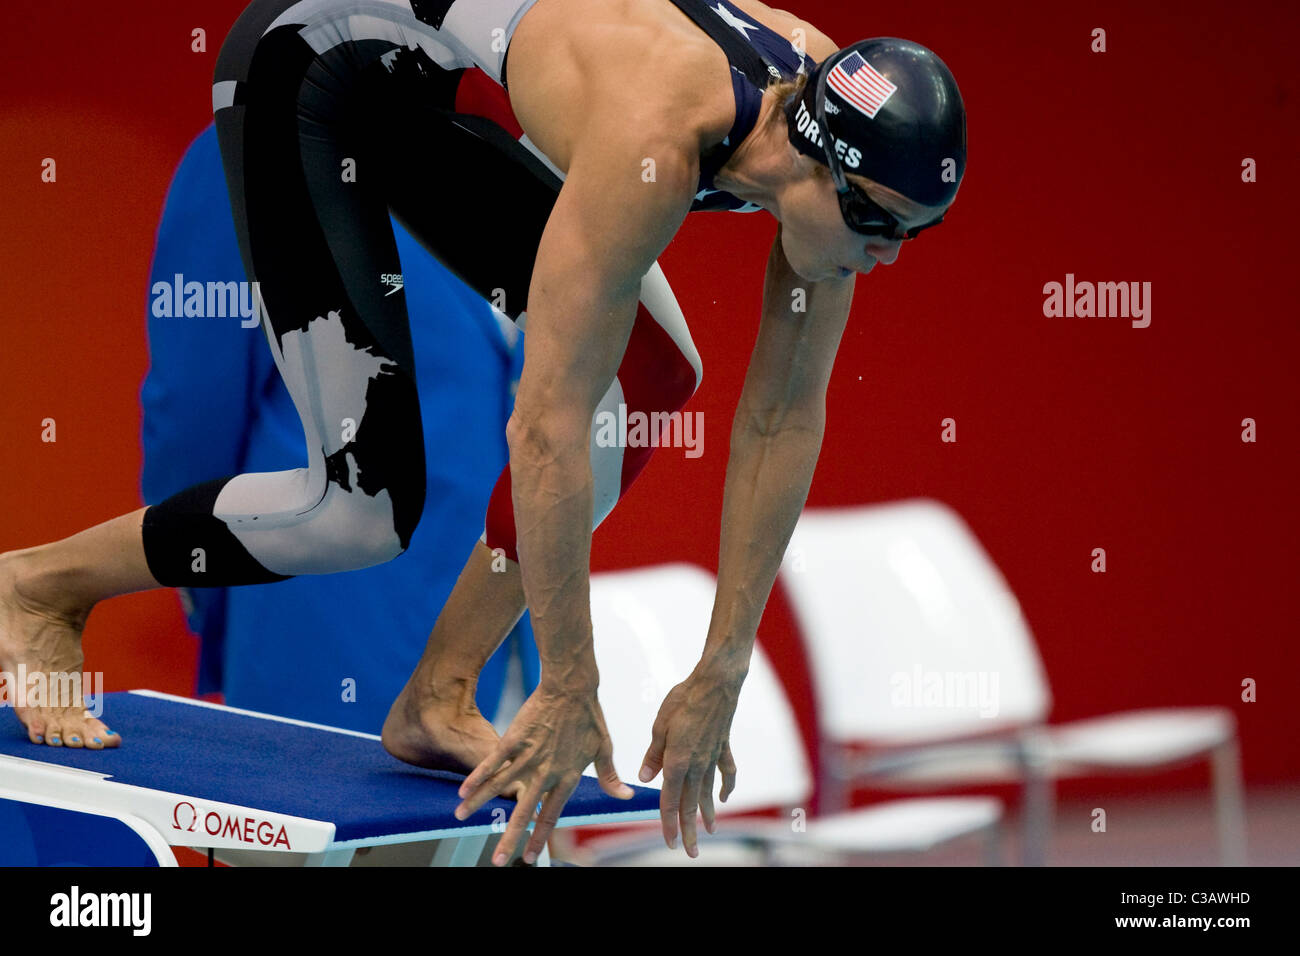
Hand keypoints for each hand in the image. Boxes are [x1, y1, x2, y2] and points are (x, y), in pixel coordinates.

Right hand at [455, 686, 632, 864]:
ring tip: (461, 818)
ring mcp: (529, 755)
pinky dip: (477, 776)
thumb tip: (627, 796)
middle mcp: (546, 771)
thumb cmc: (589, 716)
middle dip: (510, 838)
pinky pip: (493, 761)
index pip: (550, 815)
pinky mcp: (515, 738)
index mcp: (567, 777)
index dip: (539, 837)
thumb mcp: (604, 749)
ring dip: (479, 803)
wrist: (572, 686)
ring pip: (500, 785)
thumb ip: (609, 777)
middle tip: (498, 861)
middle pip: (524, 811)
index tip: (530, 857)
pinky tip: (463, 790)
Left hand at [638, 673, 740, 857]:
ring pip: (708, 793)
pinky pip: (727, 771)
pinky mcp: (723, 747)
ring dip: (708, 814)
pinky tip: (724, 797)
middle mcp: (696, 765)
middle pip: (691, 804)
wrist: (715, 684)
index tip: (669, 842)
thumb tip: (646, 779)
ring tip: (709, 832)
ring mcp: (712, 757)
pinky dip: (726, 786)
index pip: (669, 801)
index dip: (667, 824)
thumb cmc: (683, 700)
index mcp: (677, 762)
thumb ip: (653, 755)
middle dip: (689, 830)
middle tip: (690, 852)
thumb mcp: (659, 726)